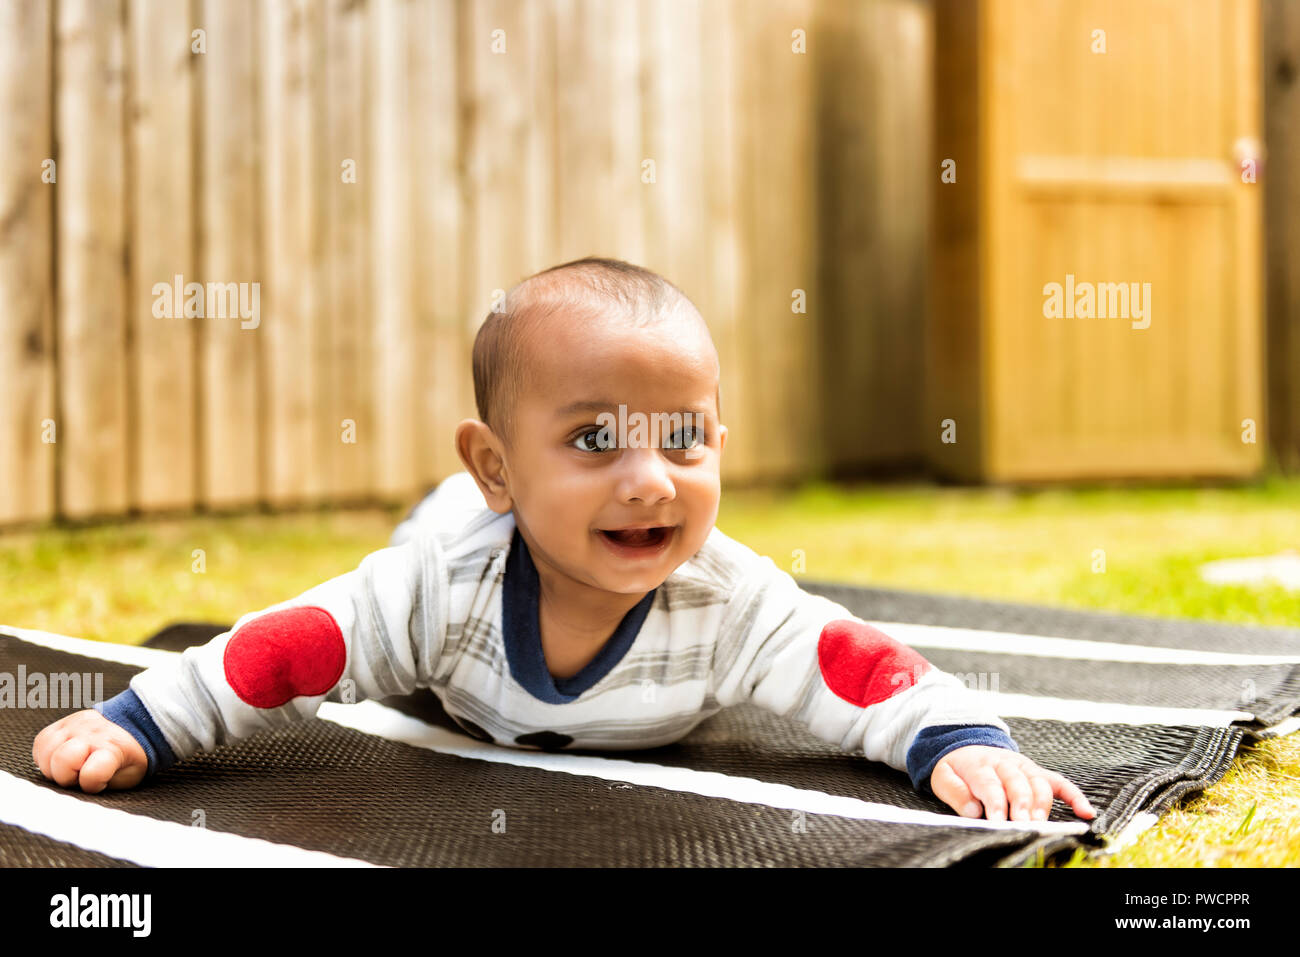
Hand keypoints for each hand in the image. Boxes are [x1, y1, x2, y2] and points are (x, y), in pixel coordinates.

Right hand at [33, 709, 148, 792]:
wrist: (133, 727)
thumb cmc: (127, 757)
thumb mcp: (129, 775)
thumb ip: (106, 785)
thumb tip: (82, 793)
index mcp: (113, 748)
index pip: (91, 772)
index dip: (91, 784)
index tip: (98, 783)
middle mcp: (91, 733)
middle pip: (61, 759)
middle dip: (66, 776)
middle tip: (80, 775)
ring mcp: (75, 725)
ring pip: (46, 751)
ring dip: (54, 766)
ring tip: (71, 767)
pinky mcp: (62, 722)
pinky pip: (40, 742)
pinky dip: (46, 756)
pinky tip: (61, 759)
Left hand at [930, 745, 1094, 821]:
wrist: (966, 745)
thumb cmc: (957, 768)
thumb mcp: (943, 776)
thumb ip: (955, 792)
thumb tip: (974, 811)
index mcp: (979, 764)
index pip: (990, 785)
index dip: (996, 804)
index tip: (998, 822)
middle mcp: (1005, 763)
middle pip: (1018, 783)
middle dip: (1021, 804)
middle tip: (1023, 824)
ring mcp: (1024, 767)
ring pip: (1039, 783)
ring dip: (1042, 804)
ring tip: (1040, 824)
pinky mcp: (1037, 772)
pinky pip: (1059, 782)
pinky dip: (1075, 796)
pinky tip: (1086, 812)